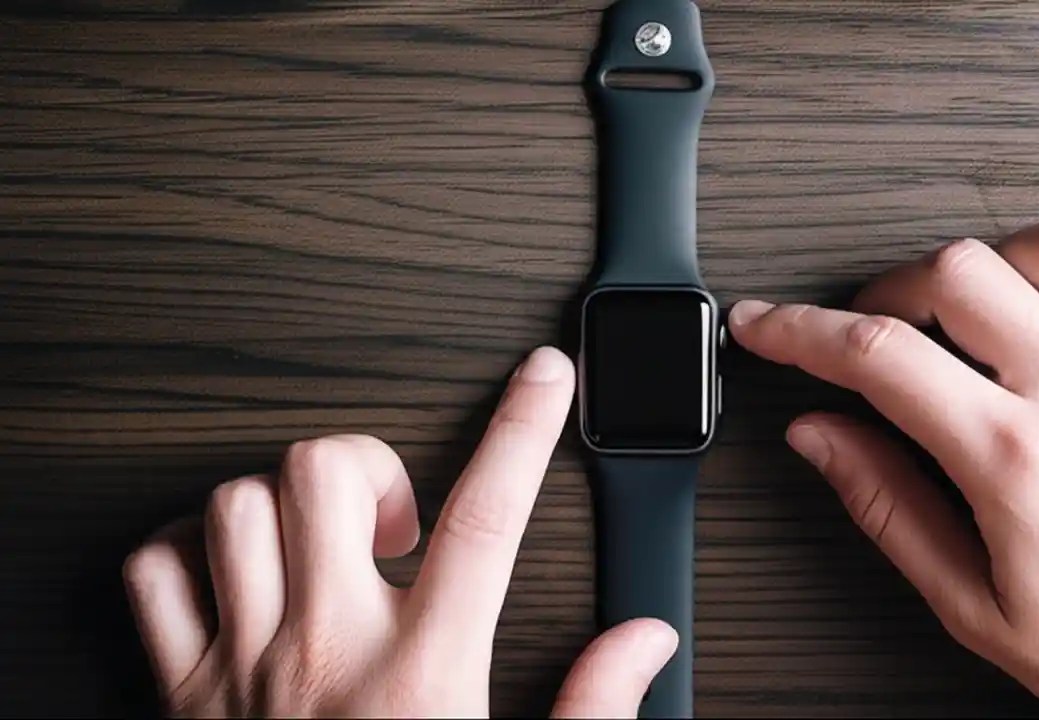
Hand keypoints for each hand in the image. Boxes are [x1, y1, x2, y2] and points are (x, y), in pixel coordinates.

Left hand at [122, 346, 675, 717]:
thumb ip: (592, 709)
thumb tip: (645, 643)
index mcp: (425, 676)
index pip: (489, 516)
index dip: (525, 429)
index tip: (544, 378)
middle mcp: (328, 653)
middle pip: (327, 474)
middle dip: (369, 463)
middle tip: (397, 514)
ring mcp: (246, 667)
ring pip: (237, 507)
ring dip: (285, 503)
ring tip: (325, 545)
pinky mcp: (185, 694)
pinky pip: (156, 578)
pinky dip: (189, 555)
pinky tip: (240, 576)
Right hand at [730, 211, 1038, 716]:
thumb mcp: (973, 605)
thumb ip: (887, 506)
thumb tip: (823, 436)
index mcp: (1021, 464)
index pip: (879, 357)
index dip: (799, 330)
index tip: (768, 324)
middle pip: (960, 273)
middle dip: (890, 291)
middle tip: (880, 330)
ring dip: (1005, 261)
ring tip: (988, 308)